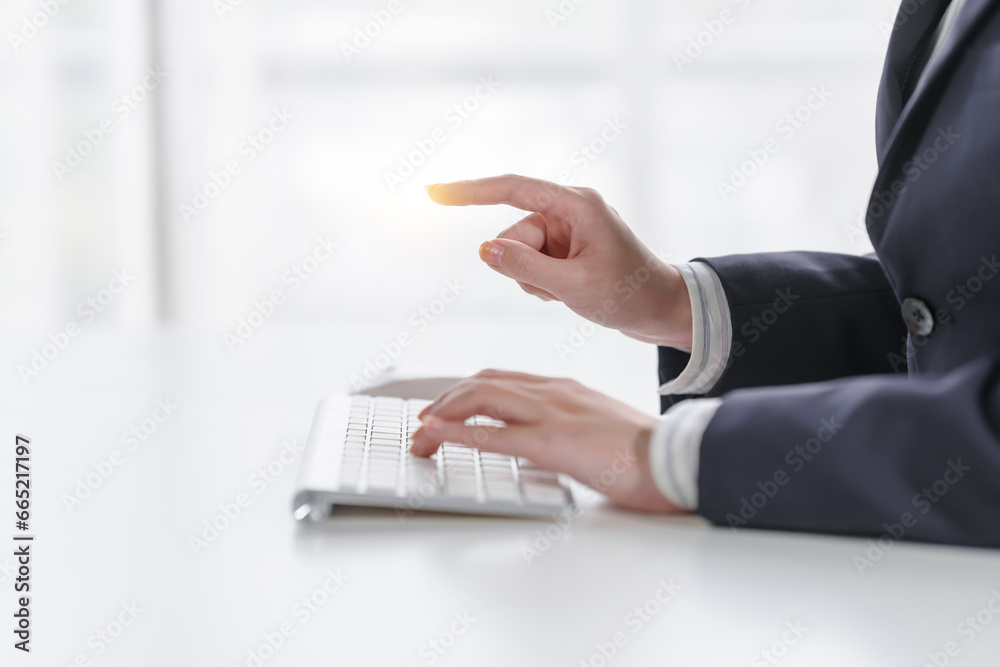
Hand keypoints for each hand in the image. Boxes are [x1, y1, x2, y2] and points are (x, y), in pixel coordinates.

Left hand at [409, 369, 686, 513]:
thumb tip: (546, 444)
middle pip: (483, 383)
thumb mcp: (599, 430)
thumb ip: (569, 427)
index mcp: (565, 389)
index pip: (502, 379)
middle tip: (421, 425)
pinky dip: (458, 433)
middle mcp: (553, 393)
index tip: (443, 409)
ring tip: (420, 436)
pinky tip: (435, 436)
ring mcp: (552, 414)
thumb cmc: (646, 452)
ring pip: (481, 398)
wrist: (678, 458)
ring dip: (442, 416)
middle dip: (444, 402)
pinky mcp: (553, 443)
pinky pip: (495, 434)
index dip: (464, 393)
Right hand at [426, 174, 692, 349]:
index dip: (470, 191)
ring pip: (519, 254)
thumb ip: (524, 268)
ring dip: (534, 280)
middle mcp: (569, 210)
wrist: (663, 311)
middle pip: (513, 235)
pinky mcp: (566, 248)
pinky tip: (569, 294)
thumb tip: (484, 249)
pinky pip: (532, 265)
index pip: (511, 188)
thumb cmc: (629, 295)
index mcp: (576, 204)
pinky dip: (542, 284)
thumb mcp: (574, 286)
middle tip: (559, 288)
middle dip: (524, 267)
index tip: (435, 194)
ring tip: (570, 292)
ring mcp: (567, 230)